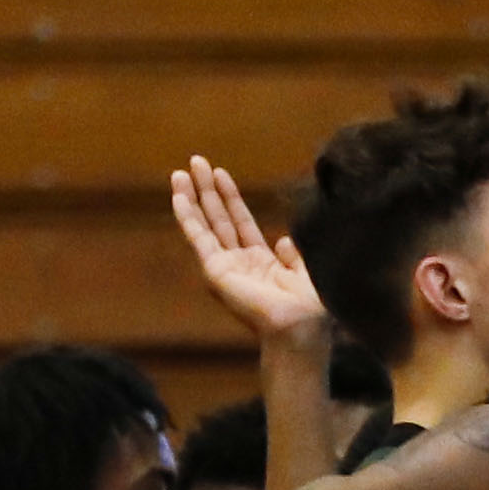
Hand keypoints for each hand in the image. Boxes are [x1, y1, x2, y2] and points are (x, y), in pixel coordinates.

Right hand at [169, 157, 334, 346]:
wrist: (300, 328)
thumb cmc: (310, 310)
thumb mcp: (307, 273)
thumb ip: (295, 256)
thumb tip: (285, 241)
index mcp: (261, 266)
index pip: (240, 224)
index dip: (230, 198)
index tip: (220, 174)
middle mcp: (239, 266)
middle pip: (219, 219)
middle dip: (207, 190)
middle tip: (196, 162)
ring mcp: (224, 268)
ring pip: (204, 225)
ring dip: (192, 198)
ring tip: (180, 171)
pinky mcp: (215, 271)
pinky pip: (198, 238)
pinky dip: (187, 216)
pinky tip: (178, 195)